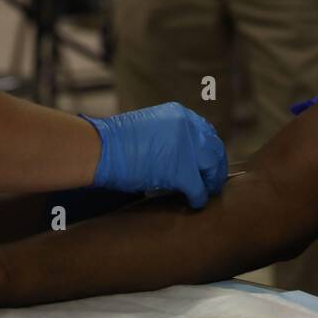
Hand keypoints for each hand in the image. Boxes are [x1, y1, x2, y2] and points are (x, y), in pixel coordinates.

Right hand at [83, 102, 227, 207]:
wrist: (100, 148)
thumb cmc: (114, 142)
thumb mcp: (149, 129)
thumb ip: (169, 137)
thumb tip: (178, 156)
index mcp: (179, 114)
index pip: (206, 132)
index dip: (209, 149)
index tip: (209, 161)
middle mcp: (188, 126)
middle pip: (215, 147)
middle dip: (217, 165)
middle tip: (214, 179)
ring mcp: (187, 148)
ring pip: (212, 166)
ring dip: (212, 181)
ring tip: (209, 190)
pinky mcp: (182, 171)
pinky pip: (198, 188)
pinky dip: (199, 197)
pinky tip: (195, 203)